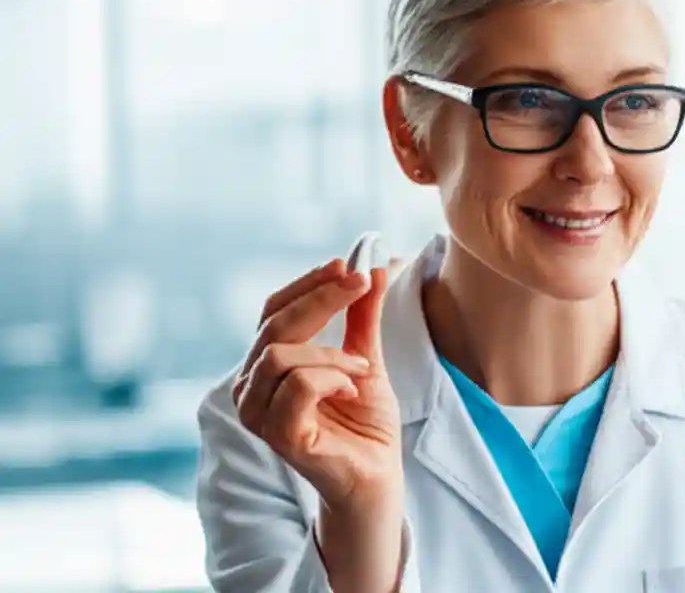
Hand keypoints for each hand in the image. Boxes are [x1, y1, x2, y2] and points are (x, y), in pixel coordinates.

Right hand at [233, 259, 403, 509]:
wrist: (377, 474)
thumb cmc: (364, 422)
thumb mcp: (365, 357)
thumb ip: (362, 317)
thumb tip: (373, 266)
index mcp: (266, 365)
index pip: (273, 310)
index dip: (308, 284)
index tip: (348, 265)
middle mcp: (251, 387)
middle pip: (273, 324)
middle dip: (322, 298)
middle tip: (362, 284)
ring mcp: (259, 413)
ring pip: (280, 355)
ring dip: (331, 353)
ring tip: (360, 370)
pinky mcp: (278, 436)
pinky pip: (297, 386)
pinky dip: (331, 379)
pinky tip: (350, 390)